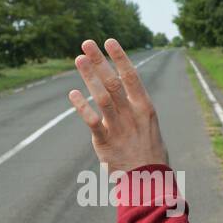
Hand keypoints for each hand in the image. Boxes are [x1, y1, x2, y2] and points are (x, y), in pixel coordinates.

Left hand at [68, 38, 168, 174]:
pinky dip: (82, 106)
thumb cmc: (150, 153)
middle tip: (86, 43)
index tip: (109, 40)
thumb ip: (135, 108)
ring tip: (78, 60)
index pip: (132, 76)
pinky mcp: (105, 142)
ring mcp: (119, 127)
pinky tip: (72, 93)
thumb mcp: (150, 126)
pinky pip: (92, 121)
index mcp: (145, 108)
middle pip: (113, 81)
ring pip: (102, 97)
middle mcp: (132, 114)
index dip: (120, 57)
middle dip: (99, 60)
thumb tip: (126, 91)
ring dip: (89, 76)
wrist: (149, 181)